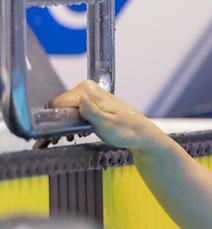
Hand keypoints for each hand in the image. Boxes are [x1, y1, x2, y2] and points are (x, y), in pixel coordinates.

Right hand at [47, 80, 163, 150]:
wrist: (140, 133)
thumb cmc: (126, 130)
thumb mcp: (106, 124)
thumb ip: (92, 112)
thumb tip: (81, 99)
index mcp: (87, 90)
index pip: (58, 103)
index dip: (54, 120)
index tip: (54, 135)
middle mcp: (85, 88)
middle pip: (59, 106)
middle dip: (58, 123)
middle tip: (60, 139)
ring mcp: (88, 95)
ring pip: (65, 110)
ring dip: (64, 125)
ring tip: (68, 137)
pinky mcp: (90, 103)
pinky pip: (73, 112)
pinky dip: (71, 123)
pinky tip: (76, 133)